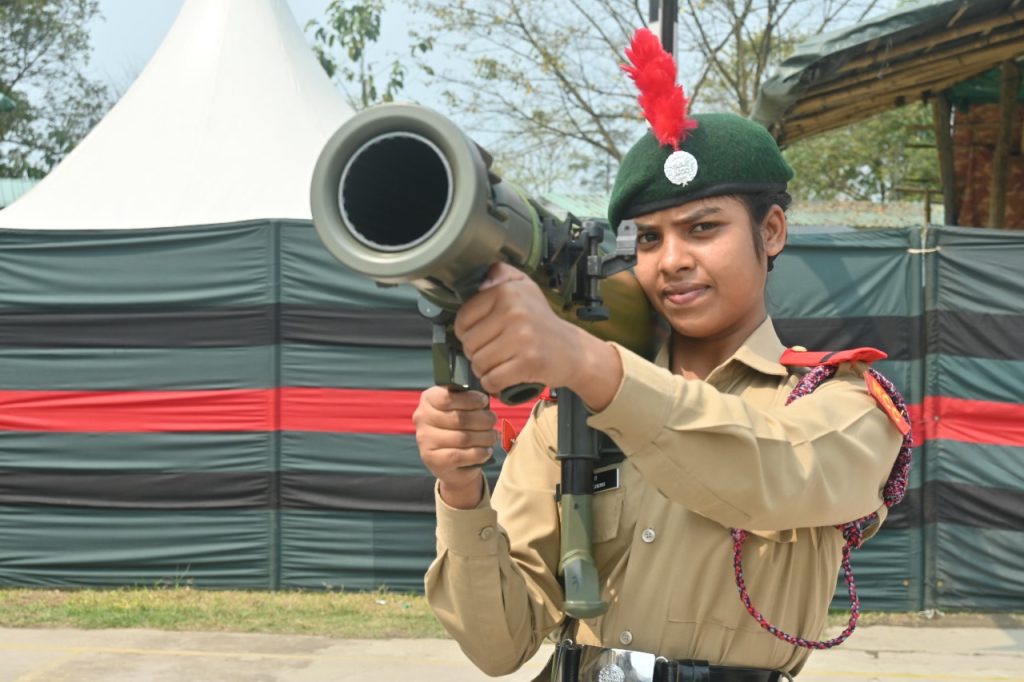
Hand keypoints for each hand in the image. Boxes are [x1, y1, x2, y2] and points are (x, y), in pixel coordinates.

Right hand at [412, 386, 496, 508]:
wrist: (452, 458)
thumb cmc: (460, 425)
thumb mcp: (462, 406)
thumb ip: (469, 398)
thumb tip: (484, 398)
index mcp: (428, 399)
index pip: (448, 397)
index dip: (470, 399)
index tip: (484, 401)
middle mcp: (422, 418)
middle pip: (459, 418)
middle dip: (483, 420)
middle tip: (493, 421)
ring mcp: (425, 441)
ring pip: (462, 438)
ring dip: (484, 437)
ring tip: (492, 436)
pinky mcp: (432, 460)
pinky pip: (460, 456)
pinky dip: (478, 454)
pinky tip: (486, 451)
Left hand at [455, 262, 623, 410]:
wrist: (576, 351)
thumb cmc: (543, 323)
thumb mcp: (525, 287)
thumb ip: (501, 274)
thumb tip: (481, 278)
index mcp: (507, 291)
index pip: (463, 319)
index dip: (467, 333)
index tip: (483, 336)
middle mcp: (514, 311)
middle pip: (469, 344)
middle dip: (477, 354)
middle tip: (494, 353)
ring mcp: (522, 337)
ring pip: (478, 364)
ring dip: (485, 371)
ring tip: (501, 364)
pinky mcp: (528, 362)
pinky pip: (492, 380)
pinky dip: (494, 384)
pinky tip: (505, 378)